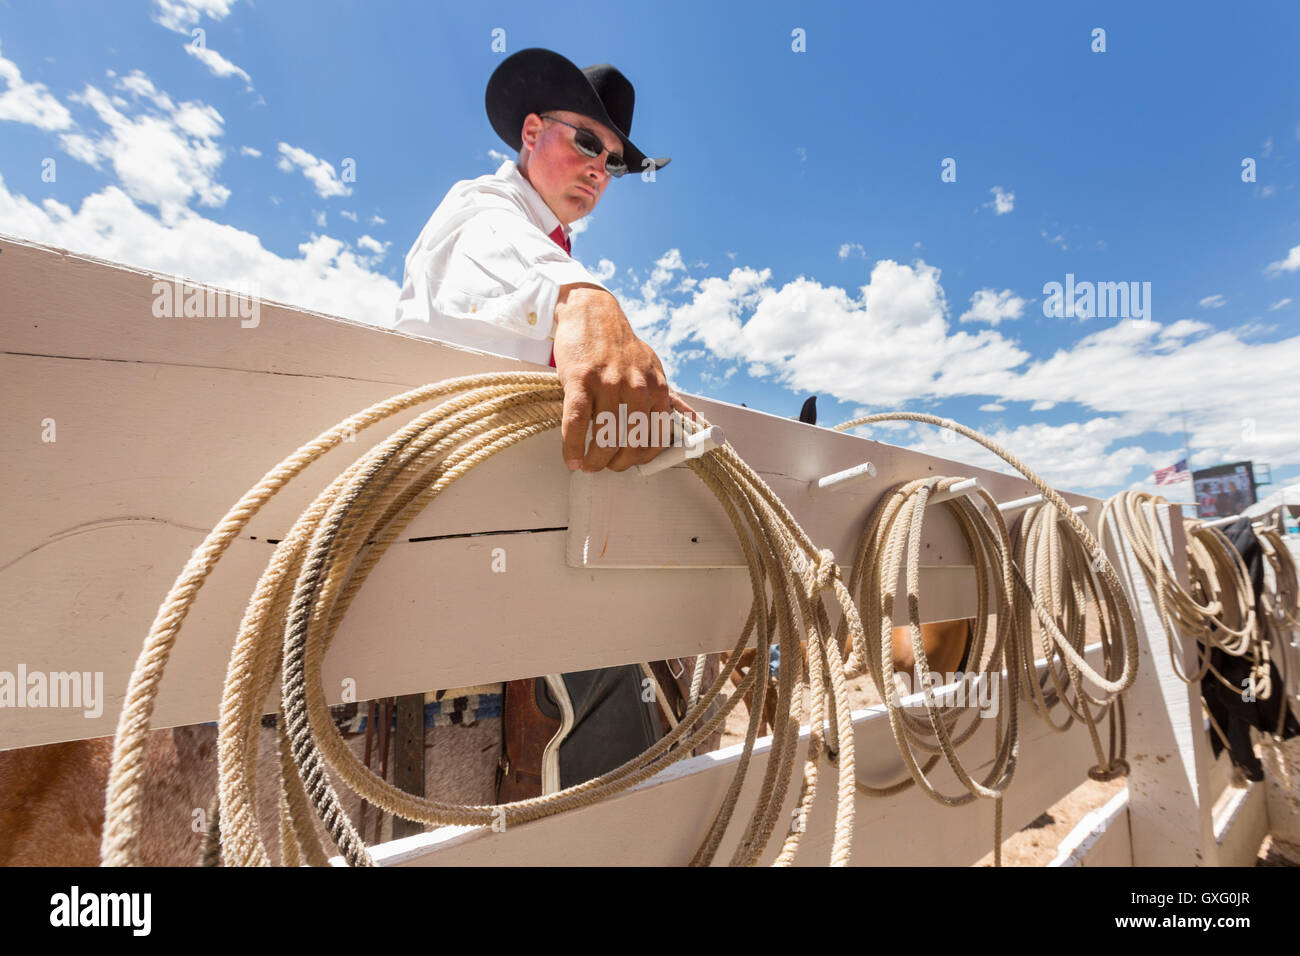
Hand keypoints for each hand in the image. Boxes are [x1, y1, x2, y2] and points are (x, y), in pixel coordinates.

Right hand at [552, 284, 695, 471]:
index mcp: (656, 388)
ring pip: (605, 438)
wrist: (592, 311)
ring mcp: (608, 384)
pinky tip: (571, 458)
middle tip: (606, 465)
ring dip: (595, 460)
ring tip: (587, 465)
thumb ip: (670, 397)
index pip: (658, 437)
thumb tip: (692, 420)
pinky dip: (573, 446)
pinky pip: (578, 424)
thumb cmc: (620, 345)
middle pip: (632, 443)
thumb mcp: (652, 368)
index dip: (643, 458)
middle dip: (618, 463)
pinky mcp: (581, 381)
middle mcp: (636, 388)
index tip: (631, 463)